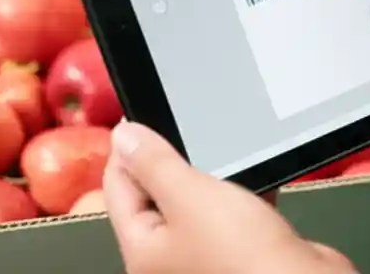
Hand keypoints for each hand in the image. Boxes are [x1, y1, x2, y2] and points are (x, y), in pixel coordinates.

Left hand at [104, 122, 356, 273]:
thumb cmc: (240, 251)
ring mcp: (205, 256)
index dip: (127, 148)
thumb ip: (153, 164)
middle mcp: (168, 258)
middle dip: (169, 159)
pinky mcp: (241, 252)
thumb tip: (122, 136)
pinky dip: (238, 190)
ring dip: (207, 174)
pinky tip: (251, 168)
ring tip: (215, 139)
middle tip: (183, 122)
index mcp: (143, 251)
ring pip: (196, 202)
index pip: (118, 188)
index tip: (144, 112)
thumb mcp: (188, 196)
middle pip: (155, 195)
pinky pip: (230, 211)